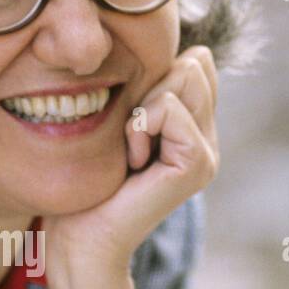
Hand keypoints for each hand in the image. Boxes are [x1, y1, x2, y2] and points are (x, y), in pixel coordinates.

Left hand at [41, 47, 219, 288]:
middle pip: (192, 64)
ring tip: (130, 151)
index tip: (128, 123)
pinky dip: (139, 126)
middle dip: (148, 89)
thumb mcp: (120, 122)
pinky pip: (169, 107)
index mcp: (194, 125)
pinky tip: (133, 161)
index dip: (154, 77)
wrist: (80, 238)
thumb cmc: (88, 183)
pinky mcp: (197, 163)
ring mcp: (208, 152)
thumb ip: (150, 89)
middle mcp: (208, 138)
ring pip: (184, 78)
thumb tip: (188, 50)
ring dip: (141, 109)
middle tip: (129, 138)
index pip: (196, 62)